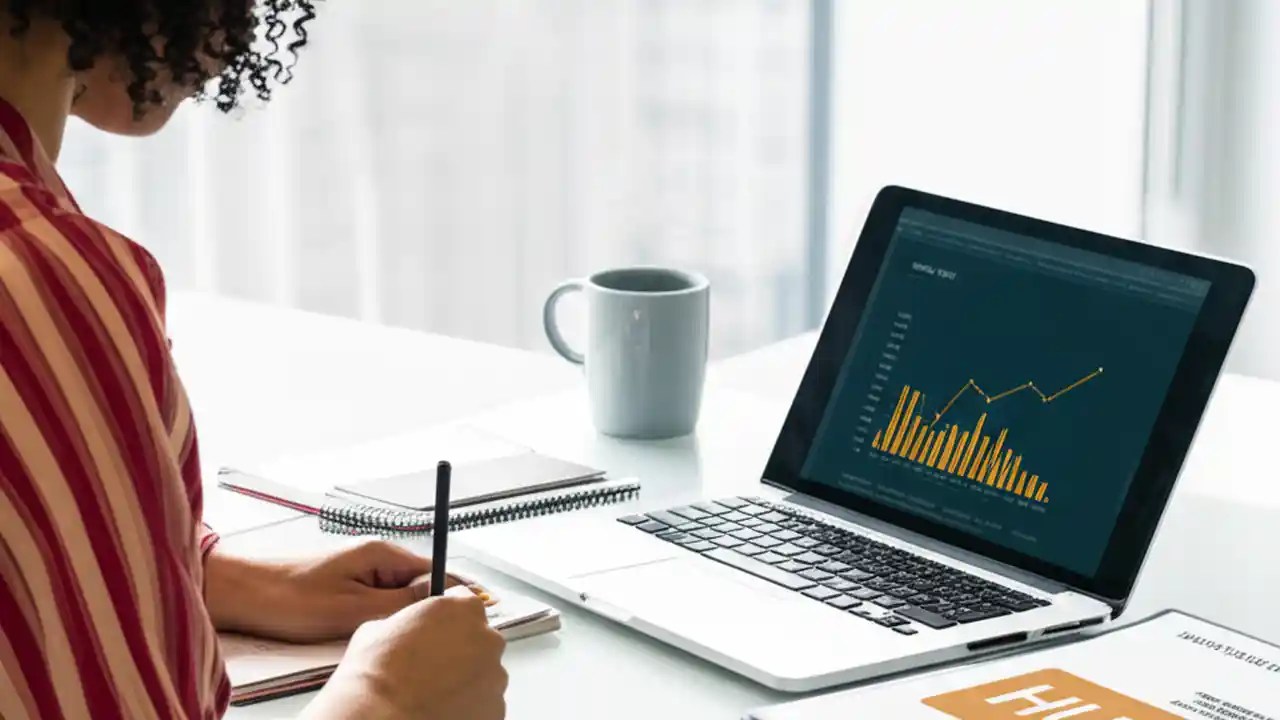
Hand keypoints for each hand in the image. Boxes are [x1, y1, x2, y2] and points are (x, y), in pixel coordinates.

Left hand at [207, 540, 486, 642]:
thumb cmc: (286, 595)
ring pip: (403, 597)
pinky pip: (382, 603)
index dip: (464, 591)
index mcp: (381, 554)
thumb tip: (439, 599)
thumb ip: (398, 603)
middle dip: (438, 608)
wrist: (240, 592)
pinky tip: (386, 637)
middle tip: (448, 636)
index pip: (439, 569)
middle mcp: (376, 558)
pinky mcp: (349, 588)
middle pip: (424, 584)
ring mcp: (362, 573)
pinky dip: (390, 620)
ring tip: (412, 639)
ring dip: (410, 616)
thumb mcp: (350, 608)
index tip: (486, 607)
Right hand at [303, 588, 507, 719]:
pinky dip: (468, 705)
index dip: (448, 616)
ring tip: (432, 692)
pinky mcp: (496, 707)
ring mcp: (495, 675)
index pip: (463, 600)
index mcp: (461, 610)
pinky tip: (441, 708)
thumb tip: (402, 631)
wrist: (382, 718)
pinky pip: (484, 701)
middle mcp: (486, 638)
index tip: (438, 627)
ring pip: (483, 672)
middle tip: (431, 665)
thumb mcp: (376, 629)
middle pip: (478, 638)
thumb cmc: (376, 675)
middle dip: (460, 649)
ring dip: (465, 678)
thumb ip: (404, 622)